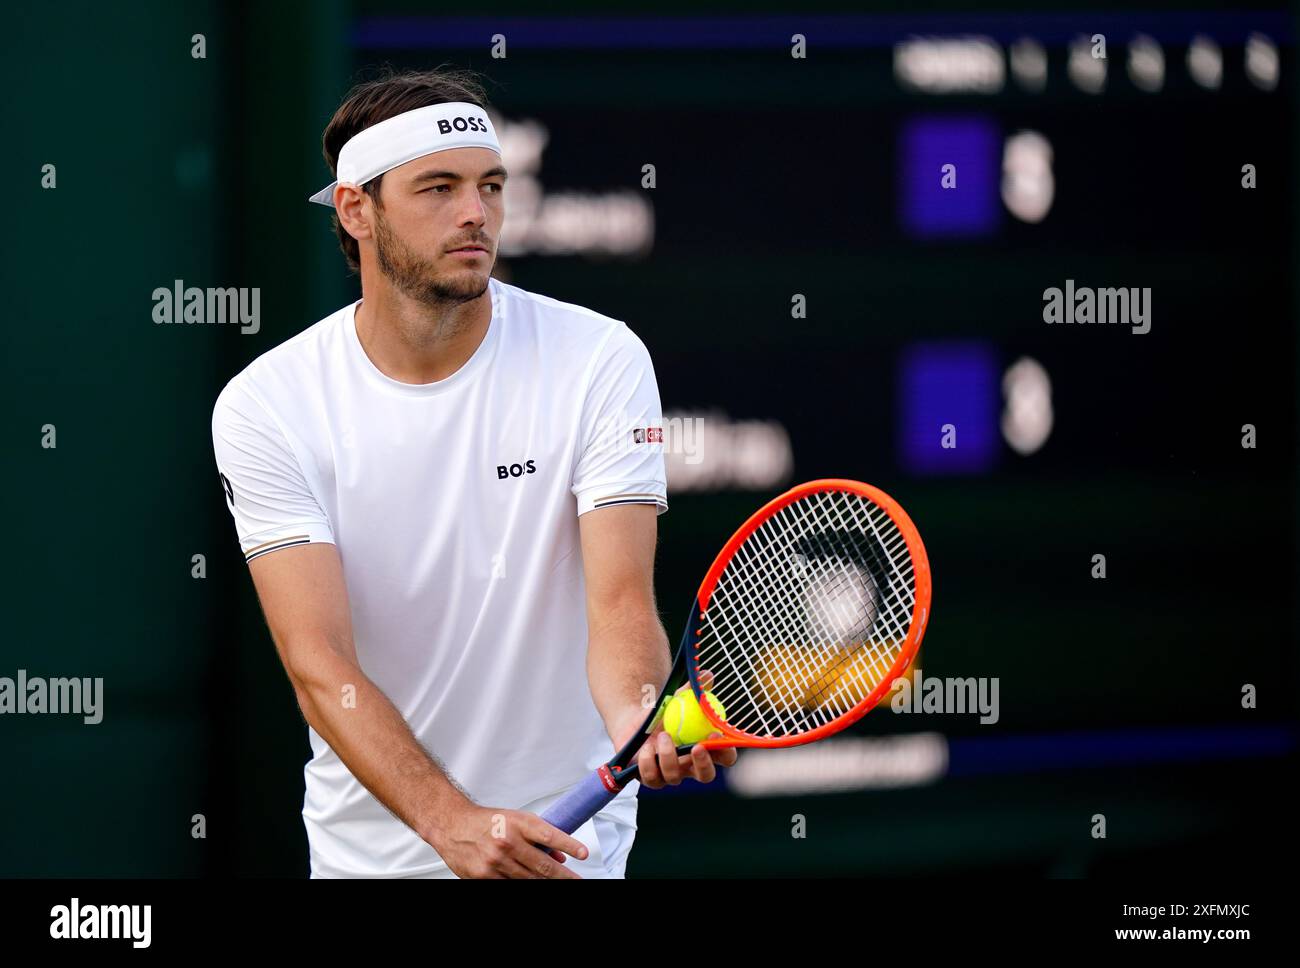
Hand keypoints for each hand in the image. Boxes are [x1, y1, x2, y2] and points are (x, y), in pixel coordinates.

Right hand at [429, 802, 590, 878]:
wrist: (453, 825)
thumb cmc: (486, 821)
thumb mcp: (515, 820)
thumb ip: (538, 837)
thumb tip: (559, 856)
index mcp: (518, 823)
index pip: (550, 835)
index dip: (569, 845)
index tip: (583, 853)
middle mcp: (508, 842)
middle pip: (543, 865)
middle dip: (564, 876)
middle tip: (577, 880)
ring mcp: (495, 861)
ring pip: (529, 880)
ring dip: (546, 883)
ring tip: (559, 883)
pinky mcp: (484, 876)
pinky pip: (510, 886)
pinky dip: (523, 885)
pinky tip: (531, 884)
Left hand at [630, 670, 737, 789]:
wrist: (634, 721)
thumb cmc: (664, 712)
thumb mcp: (678, 699)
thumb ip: (693, 690)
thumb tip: (708, 675)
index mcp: (705, 750)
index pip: (725, 757)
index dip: (726, 750)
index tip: (718, 734)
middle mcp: (691, 767)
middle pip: (706, 775)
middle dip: (703, 763)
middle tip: (697, 746)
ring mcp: (671, 775)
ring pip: (675, 776)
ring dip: (669, 756)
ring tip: (663, 736)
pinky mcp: (650, 779)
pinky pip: (652, 777)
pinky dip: (648, 762)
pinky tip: (645, 748)